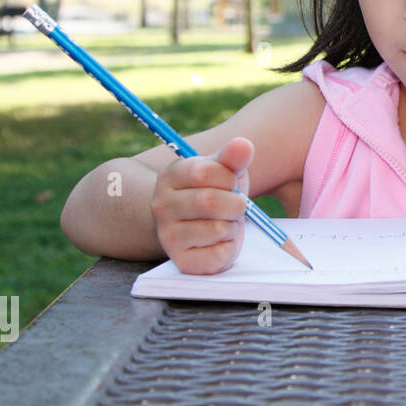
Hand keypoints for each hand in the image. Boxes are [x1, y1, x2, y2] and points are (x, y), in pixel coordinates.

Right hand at [150, 137, 252, 273]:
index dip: (228, 178)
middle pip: (209, 201)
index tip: (230, 182)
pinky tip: (219, 242)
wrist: (196, 225)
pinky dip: (230, 248)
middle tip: (235, 205)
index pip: (203, 172)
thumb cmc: (215, 191)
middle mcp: (162, 206)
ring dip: (233, 226)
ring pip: (217, 229)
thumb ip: (233, 158)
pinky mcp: (182, 261)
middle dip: (235, 203)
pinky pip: (219, 255)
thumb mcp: (224, 170)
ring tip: (224, 222)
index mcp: (171, 176)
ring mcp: (168, 236)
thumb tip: (243, 145)